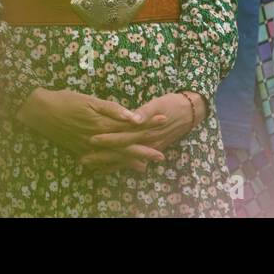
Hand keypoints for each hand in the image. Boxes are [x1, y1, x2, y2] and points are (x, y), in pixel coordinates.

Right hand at [16, 89, 164, 171]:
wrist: (41, 111)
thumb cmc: (66, 100)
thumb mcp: (90, 99)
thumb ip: (113, 109)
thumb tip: (133, 117)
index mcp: (103, 124)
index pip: (131, 127)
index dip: (148, 125)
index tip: (163, 121)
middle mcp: (98, 139)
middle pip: (126, 146)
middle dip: (144, 150)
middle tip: (161, 156)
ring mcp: (89, 148)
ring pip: (114, 156)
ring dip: (130, 161)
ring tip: (144, 166)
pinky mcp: (80, 151)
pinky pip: (100, 161)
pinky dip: (111, 164)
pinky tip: (117, 167)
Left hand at [80, 91, 203, 171]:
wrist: (189, 113)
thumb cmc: (171, 104)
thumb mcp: (158, 104)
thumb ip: (145, 112)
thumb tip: (133, 119)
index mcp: (145, 130)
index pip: (122, 137)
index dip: (107, 139)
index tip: (91, 141)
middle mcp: (145, 143)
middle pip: (120, 151)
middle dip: (102, 156)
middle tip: (83, 160)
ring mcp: (148, 148)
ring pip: (125, 158)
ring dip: (109, 163)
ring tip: (92, 168)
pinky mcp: (150, 149)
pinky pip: (132, 159)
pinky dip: (120, 164)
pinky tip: (109, 169)